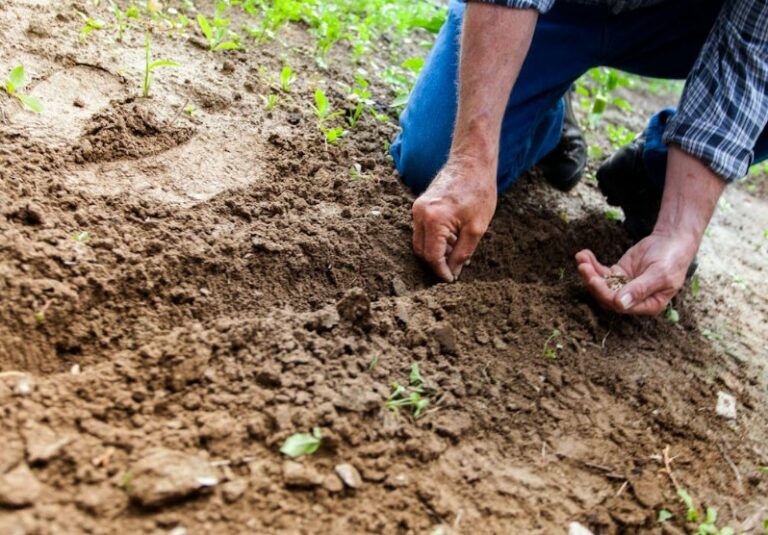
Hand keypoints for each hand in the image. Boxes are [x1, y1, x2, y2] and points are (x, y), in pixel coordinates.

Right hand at [412, 157, 496, 281]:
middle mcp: (420, 214)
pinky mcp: (420, 205)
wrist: (472, 162)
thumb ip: (462, 253)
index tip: (451, 279)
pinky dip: (434, 239)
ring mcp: (417, 208)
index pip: (432, 256)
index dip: (441, 271)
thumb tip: (453, 271)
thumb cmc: (478, 191)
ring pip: (420, 241)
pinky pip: (422, 230)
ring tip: (456, 251)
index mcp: (434, 220)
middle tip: (454, 269)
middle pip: (421, 251)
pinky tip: (452, 238)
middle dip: (436, 263)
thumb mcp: (476, 228)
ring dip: (435, 251)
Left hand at [575, 230, 698, 314]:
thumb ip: (640, 289)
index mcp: (647, 305)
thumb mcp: (659, 274)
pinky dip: (592, 264)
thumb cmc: (672, 259)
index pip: (620, 306)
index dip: (605, 294)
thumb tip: (620, 304)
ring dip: (589, 272)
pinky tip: (584, 254)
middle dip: (593, 282)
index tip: (594, 280)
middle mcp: (633, 299)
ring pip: (601, 284)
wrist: (672, 241)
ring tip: (581, 258)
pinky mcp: (619, 274)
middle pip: (607, 296)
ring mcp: (624, 286)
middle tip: (583, 267)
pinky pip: (602, 272)